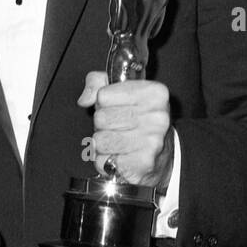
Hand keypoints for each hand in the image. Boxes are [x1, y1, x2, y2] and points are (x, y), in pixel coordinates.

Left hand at [78, 70, 174, 189]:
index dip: (103, 104)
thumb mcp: (120, 91)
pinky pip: (104, 161)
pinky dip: (106, 161)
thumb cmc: (137, 119)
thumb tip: (84, 99)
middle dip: (102, 125)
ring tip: (118, 142)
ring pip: (100, 140)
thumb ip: (97, 83)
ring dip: (102, 144)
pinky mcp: (144, 163)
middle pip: (101, 118)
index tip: (117, 108)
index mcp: (154, 92)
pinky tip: (120, 157)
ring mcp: (152, 141)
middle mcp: (157, 116)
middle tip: (117, 128)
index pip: (103, 95)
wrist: (162, 155)